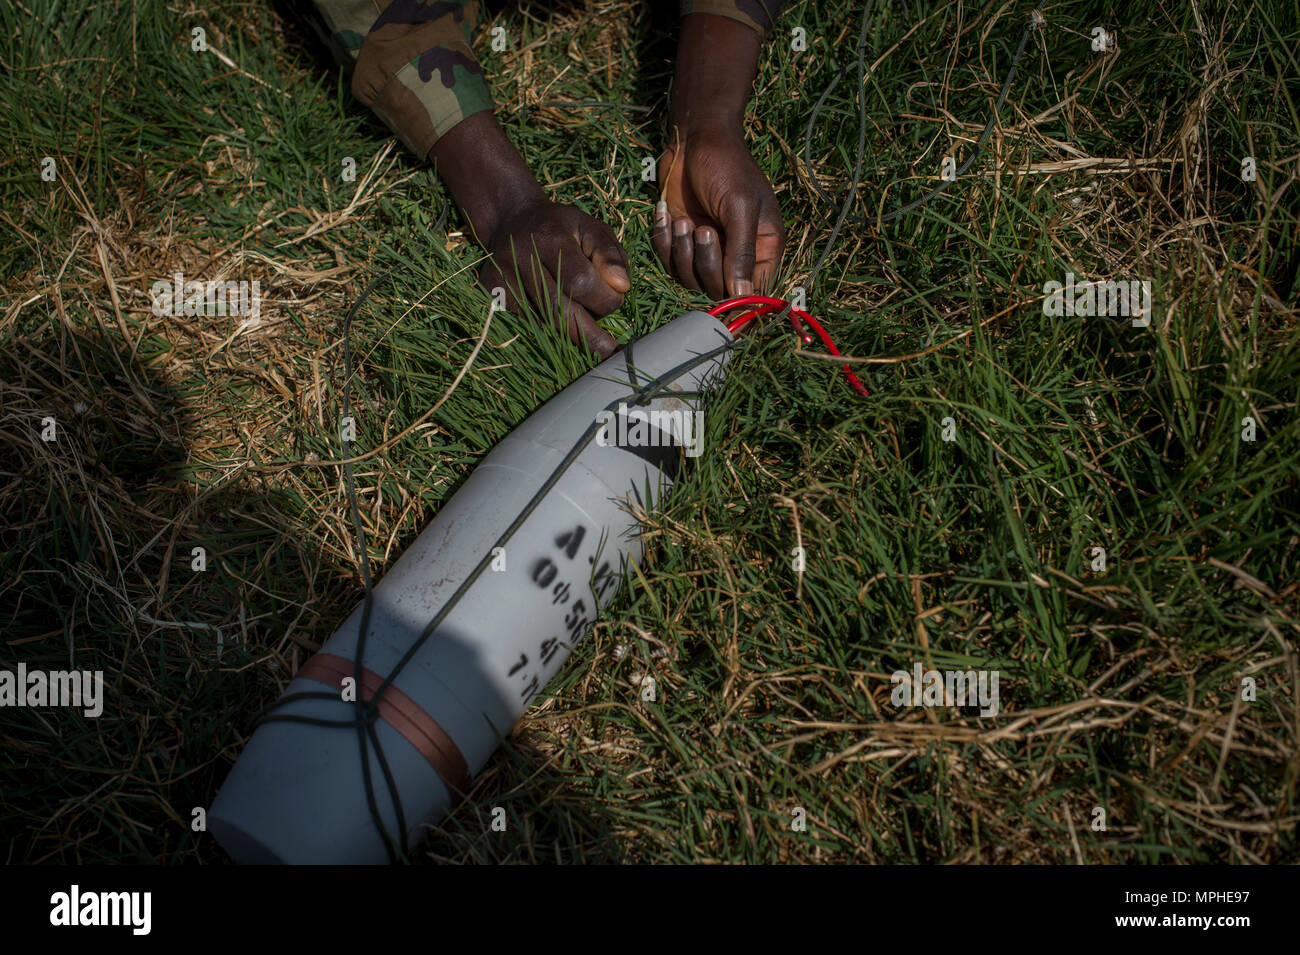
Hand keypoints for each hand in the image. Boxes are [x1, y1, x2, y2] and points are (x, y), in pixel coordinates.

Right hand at [479, 198, 629, 358]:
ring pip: (542, 324)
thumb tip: (622, 286)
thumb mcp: (590, 227)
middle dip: (590, 335)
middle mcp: (521, 257)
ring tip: (590, 343)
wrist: (511, 219)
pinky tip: (562, 334)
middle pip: (559, 310)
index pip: (582, 283)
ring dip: (570, 337)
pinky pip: (526, 326)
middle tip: (610, 351)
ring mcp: (501, 278)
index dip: (605, 300)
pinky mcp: (492, 294)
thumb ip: (610, 253)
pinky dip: (548, 334)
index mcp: (550, 237)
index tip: (616, 299)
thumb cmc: (561, 228)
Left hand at [653, 127, 784, 300]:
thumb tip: (741, 294)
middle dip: (705, 264)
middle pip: (719, 289)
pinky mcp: (681, 242)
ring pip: (691, 279)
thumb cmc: (726, 166)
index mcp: (763, 246)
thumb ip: (741, 252)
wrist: (694, 139)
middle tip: (701, 229)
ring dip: (681, 252)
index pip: (753, 289)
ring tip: (682, 220)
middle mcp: (736, 253)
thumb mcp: (739, 206)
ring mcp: (707, 249)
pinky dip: (663, 243)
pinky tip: (666, 216)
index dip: (739, 299)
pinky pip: (669, 262)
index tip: (724, 295)